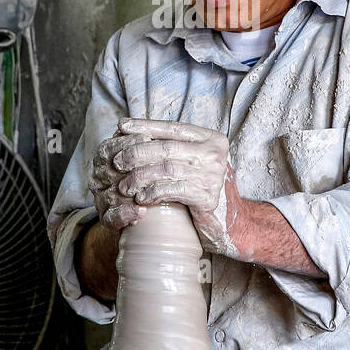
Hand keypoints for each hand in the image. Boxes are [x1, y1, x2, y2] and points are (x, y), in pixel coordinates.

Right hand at [87, 128, 155, 229]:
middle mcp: (99, 179)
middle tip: (155, 163)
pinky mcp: (108, 220)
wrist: (145, 213)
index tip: (147, 138)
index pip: (108, 149)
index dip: (126, 143)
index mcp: (103, 160)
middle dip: (133, 167)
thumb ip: (141, 141)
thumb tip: (138, 125)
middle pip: (110, 171)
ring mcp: (102, 200)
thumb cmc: (146, 177)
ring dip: (131, 192)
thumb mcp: (143, 156)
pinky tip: (141, 211)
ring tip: (153, 189)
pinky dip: (125, 214)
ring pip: (111, 194)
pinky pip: (111, 217)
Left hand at [110, 118, 246, 259]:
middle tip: (117, 162)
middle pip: (167, 147)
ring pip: (166, 168)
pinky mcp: (208, 197)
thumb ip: (173, 148)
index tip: (121, 126)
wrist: (232, 224)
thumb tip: (133, 133)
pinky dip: (153, 193)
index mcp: (212, 138)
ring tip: (125, 185)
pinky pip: (173, 190)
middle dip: (137, 153)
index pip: (173, 127)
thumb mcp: (193, 163)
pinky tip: (141, 198)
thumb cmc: (204, 190)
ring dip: (140, 176)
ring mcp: (214, 175)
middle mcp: (215, 153)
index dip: (145, 125)